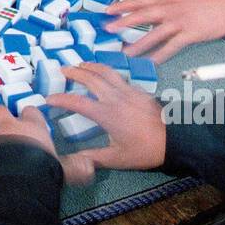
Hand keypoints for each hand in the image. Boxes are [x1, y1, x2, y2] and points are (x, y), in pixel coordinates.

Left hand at [0, 106, 96, 184]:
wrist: (14, 179)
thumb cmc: (41, 169)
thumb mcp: (64, 170)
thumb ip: (76, 167)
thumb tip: (90, 167)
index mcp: (32, 127)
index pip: (31, 113)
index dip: (30, 116)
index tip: (30, 119)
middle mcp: (9, 128)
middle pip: (0, 112)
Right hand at [46, 63, 166, 183]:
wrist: (174, 140)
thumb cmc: (144, 151)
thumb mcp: (117, 159)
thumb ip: (93, 157)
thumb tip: (73, 160)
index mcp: (107, 114)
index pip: (78, 102)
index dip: (61, 99)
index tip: (49, 99)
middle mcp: (115, 98)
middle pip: (91, 78)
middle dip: (74, 72)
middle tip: (62, 69)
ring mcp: (128, 92)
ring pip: (106, 72)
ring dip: (91, 66)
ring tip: (81, 64)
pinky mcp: (139, 91)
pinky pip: (119, 76)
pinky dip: (106, 71)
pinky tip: (104, 75)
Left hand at [105, 0, 224, 61]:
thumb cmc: (207, 0)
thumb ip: (164, 2)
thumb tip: (147, 9)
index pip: (140, 0)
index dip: (123, 5)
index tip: (108, 10)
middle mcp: (171, 7)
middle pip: (142, 14)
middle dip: (123, 22)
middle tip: (107, 28)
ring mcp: (180, 21)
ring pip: (154, 33)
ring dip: (137, 43)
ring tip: (124, 52)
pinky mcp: (190, 34)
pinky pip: (171, 47)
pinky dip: (160, 55)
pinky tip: (150, 63)